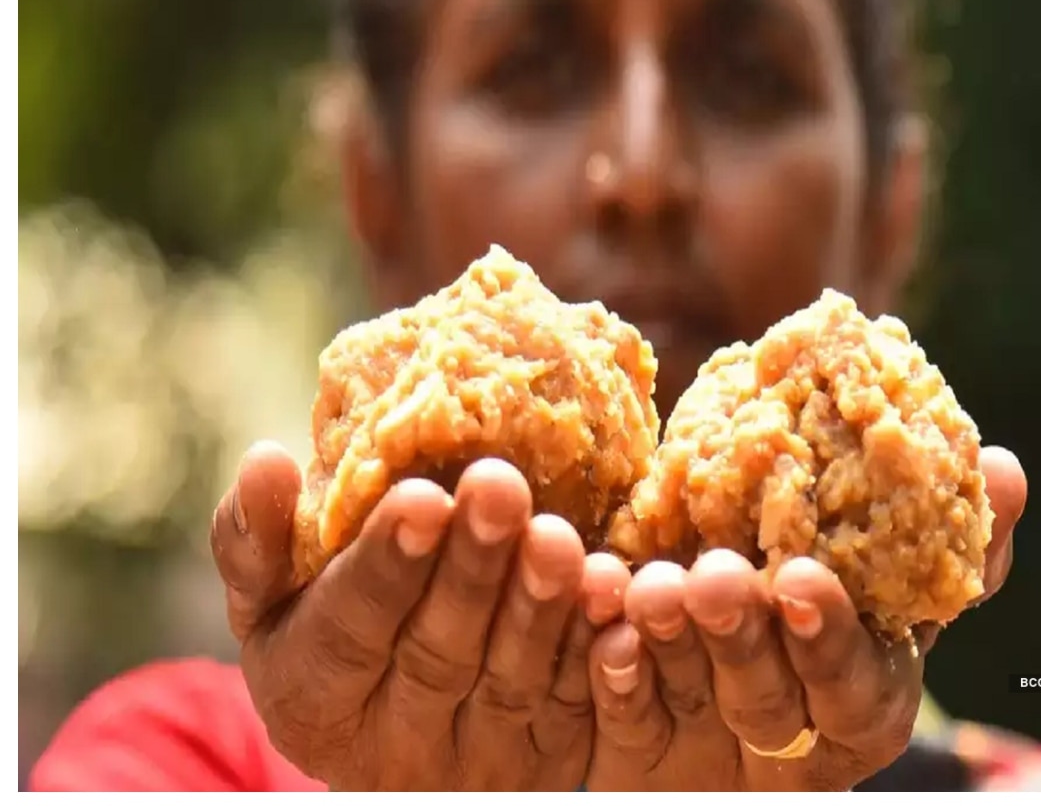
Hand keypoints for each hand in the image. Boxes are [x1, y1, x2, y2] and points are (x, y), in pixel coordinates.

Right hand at [211, 442, 628, 790]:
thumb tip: (265, 458)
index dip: (386, 565)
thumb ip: (257, 541)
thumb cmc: (322, 638)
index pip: (351, 629)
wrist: (394, 739)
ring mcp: (478, 755)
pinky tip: (610, 587)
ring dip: (540, 605)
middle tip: (499, 487)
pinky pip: (578, 702)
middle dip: (473, 567)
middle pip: (439, 650)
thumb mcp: (269, 602)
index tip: (420, 497)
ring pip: (513, 678)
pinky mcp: (549, 755)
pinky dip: (597, 646)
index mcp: (315, 694)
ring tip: (557, 535)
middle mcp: (395, 740)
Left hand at [585, 445, 1026, 791]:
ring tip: (648, 584)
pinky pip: (625, 716)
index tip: (803, 578)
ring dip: (671, 640)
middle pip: (766, 697)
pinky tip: (605, 618)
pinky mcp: (643, 750)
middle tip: (714, 576)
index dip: (829, 635)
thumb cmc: (815, 607)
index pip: (852, 682)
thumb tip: (1007, 469)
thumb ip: (933, 542)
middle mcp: (790, 730)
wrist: (716, 667)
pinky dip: (615, 671)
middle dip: (743, 638)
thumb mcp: (877, 583)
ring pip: (693, 700)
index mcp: (858, 694)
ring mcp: (714, 747)